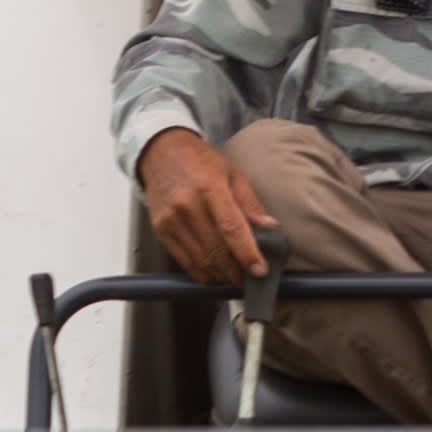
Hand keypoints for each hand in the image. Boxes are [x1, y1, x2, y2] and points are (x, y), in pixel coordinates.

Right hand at [139, 125, 270, 281]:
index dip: (248, 254)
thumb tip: (271, 229)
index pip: (231, 229)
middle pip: (217, 250)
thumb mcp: (233, 173)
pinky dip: (204, 273)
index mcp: (209, 187)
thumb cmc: (200, 161)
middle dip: (238, 271)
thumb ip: (251, 203)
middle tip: (252, 279)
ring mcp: (171, 219)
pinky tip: (217, 272)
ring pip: (202, 261)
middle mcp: (187, 205)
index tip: (261, 271)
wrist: (161, 152)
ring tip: (237, 276)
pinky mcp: (161, 230)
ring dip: (223, 276)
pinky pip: (185, 262)